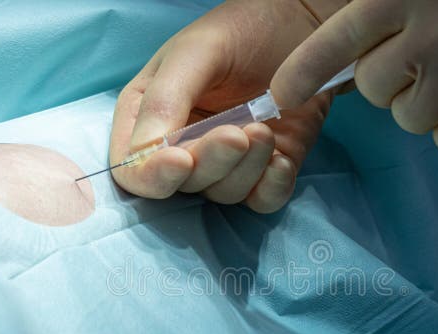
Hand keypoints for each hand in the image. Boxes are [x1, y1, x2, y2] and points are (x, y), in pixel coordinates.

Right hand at [109, 0, 333, 212]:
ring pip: (223, 194)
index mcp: (149, 118)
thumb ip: (164, 99)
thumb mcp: (196, 51)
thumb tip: (147, 151)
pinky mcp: (264, 171)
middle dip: (211, 163)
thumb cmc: (241, 30)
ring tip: (264, 129)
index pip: (134, 170)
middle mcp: (183, 147)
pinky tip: (281, 161)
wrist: (303, 28)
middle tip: (238, 133)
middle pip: (182, 185)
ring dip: (246, 169)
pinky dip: (271, 188)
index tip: (181, 160)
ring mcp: (225, 163)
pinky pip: (262, 201)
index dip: (153, 175)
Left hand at [272, 0, 437, 156]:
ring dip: (430, 104)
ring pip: (408, 118)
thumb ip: (394, 8)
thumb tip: (350, 54)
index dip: (302, 72)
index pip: (337, 40)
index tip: (278, 97)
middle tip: (432, 58)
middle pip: (371, 88)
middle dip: (391, 81)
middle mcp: (431, 31)